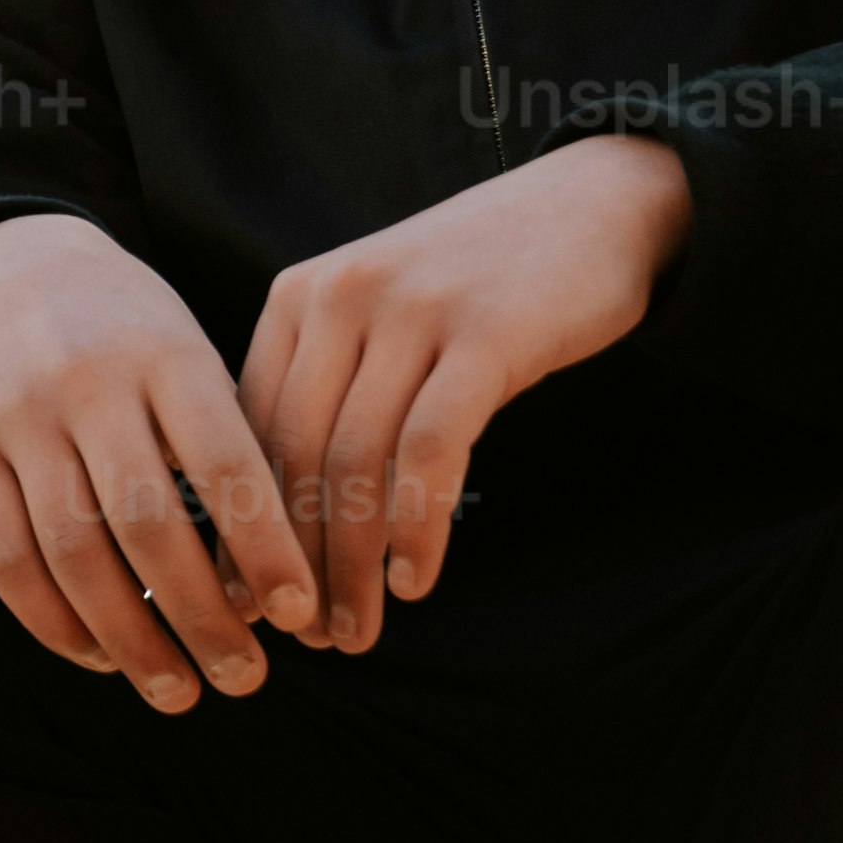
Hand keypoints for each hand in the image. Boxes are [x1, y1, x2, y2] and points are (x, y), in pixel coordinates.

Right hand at [0, 209, 316, 706]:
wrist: (3, 268)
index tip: (299, 614)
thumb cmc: (129, 332)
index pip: (227, 464)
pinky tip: (100, 656)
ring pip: (72, 553)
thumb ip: (228, 446)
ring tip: (177, 691)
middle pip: (147, 524)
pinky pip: (4, 558)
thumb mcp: (189, 354)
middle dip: (202, 615)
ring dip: (130, 638)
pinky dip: (53, 622)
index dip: (266, 547)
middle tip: (247, 680)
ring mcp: (17, 421)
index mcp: (167, 355)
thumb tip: (273, 584)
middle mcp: (88, 385)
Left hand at [232, 136, 681, 645]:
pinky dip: (415, 525)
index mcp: (296, 301)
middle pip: (293, 456)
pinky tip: (415, 579)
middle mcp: (339, 299)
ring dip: (352, 563)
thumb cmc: (481, 284)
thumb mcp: (383, 322)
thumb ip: (331, 394)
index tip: (250, 606)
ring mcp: (411, 311)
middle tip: (313, 639)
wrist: (597, 204)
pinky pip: (429, 449)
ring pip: (355, 462)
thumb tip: (276, 520)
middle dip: (294, 563)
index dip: (245, 531)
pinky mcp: (484, 333)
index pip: (246, 435)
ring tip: (360, 630)